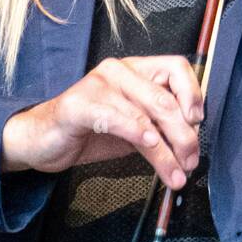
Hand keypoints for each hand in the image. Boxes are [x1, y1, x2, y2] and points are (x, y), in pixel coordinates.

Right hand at [0, 55, 202, 190]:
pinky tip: (150, 148)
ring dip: (166, 150)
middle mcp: (118, 70)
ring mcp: (97, 84)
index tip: (198, 123)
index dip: (193, 93)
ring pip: (146, 114)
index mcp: (134, 70)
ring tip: (175, 174)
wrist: (43, 140)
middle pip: (165, 97)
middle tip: (191, 161)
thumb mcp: (133, 129)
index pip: (176, 67)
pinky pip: (117, 118)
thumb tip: (192, 142)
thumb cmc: (89, 131)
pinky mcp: (79, 105)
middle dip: (184, 135)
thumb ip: (159, 127)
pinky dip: (138, 133)